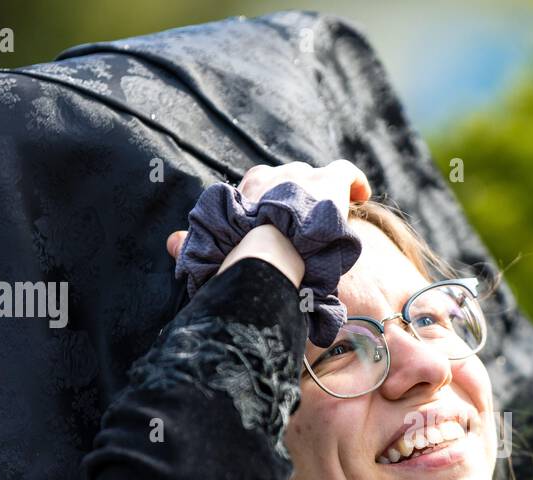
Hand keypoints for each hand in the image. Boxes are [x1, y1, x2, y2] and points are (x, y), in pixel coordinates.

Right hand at [165, 159, 371, 271]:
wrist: (268, 246)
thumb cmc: (238, 253)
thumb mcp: (212, 248)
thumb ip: (194, 244)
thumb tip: (171, 243)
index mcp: (248, 188)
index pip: (260, 188)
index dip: (268, 202)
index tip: (273, 216)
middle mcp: (274, 174)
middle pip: (289, 182)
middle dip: (296, 200)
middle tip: (304, 225)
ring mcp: (303, 176)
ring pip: (316, 180)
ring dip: (322, 199)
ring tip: (329, 220)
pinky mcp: (330, 181)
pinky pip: (346, 174)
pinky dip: (354, 183)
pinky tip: (361, 195)